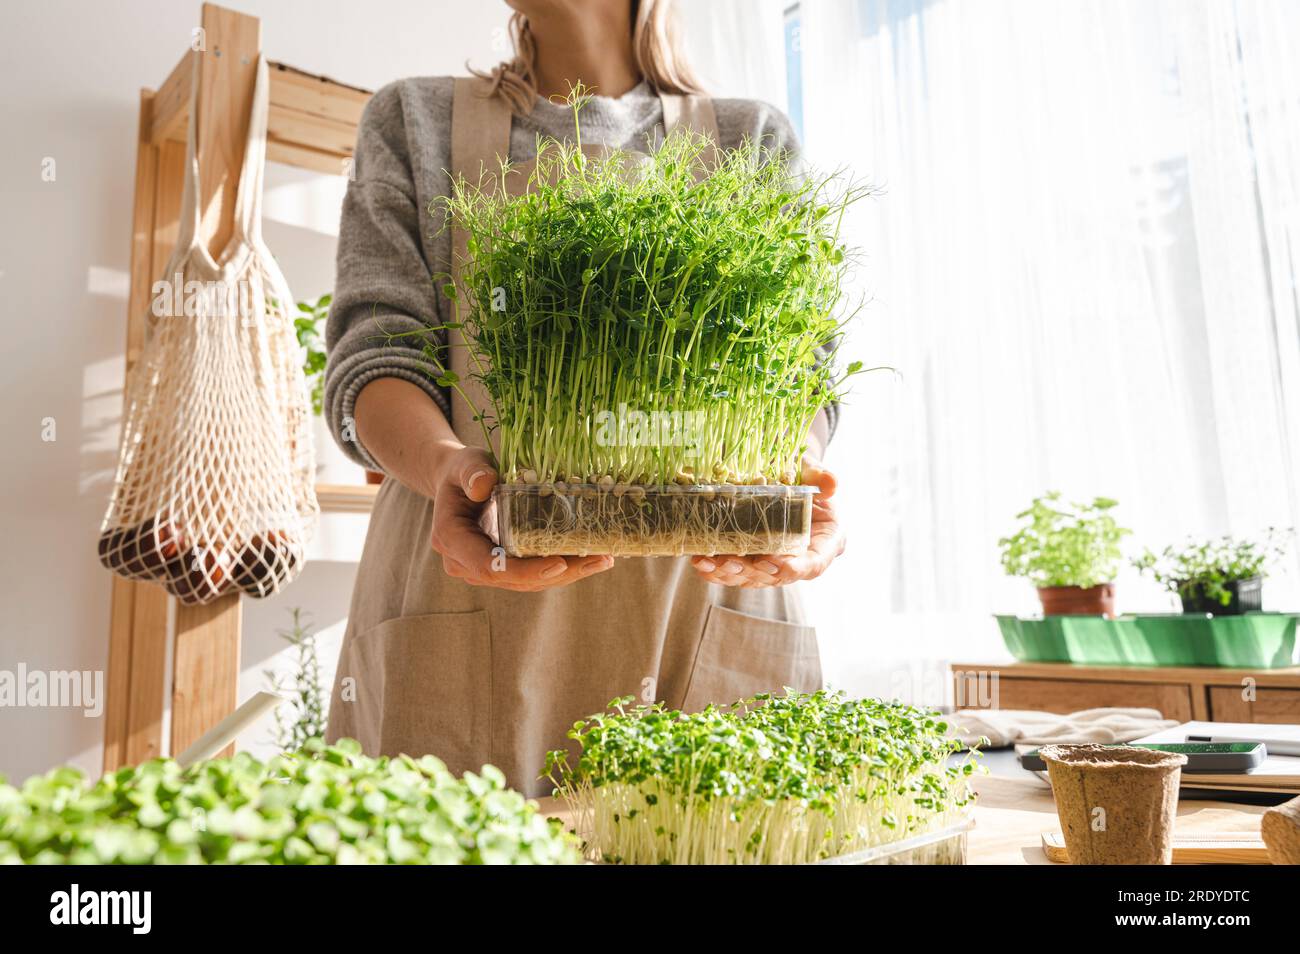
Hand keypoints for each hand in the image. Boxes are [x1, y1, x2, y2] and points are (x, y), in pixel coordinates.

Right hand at [430, 445, 614, 590]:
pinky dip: (561, 568)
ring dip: (566, 574)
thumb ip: (473, 472)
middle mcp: (463, 562)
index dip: (524, 570)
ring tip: (603, 559)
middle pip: (513, 579)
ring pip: (526, 582)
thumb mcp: (466, 462)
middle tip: (598, 560)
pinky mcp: (500, 568)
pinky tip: (591, 558)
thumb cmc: (463, 469)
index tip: (559, 565)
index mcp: (451, 538)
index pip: (488, 565)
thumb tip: (484, 484)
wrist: (457, 482)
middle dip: (557, 574)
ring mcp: (481, 569)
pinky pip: (530, 575)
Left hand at [689, 459, 844, 587]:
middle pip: (778, 576)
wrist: (786, 478)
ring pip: (754, 578)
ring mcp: (777, 564)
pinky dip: (718, 570)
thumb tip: (832, 484)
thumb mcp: (814, 472)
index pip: (813, 564)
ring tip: (708, 563)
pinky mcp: (755, 562)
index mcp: (827, 543)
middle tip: (730, 562)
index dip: (792, 567)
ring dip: (729, 573)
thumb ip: (822, 478)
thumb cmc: (805, 475)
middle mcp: (802, 560)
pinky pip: (737, 572)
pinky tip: (701, 563)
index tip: (769, 561)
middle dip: (752, 572)